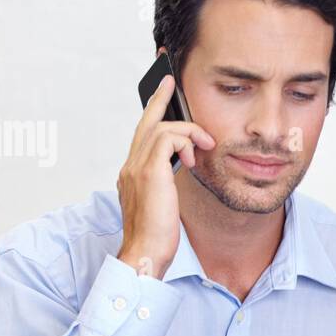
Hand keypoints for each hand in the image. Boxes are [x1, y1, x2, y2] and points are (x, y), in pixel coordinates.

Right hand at [117, 73, 213, 279]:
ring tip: (206, 145)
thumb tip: (182, 167)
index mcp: (132, 173)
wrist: (145, 254)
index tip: (163, 98)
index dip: (152, 115)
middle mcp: (130, 166)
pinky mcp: (149, 172)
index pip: (142, 136)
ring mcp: (136, 168)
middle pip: (145, 122)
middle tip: (170, 81)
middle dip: (159, 99)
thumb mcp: (163, 203)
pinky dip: (185, 140)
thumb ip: (166, 183)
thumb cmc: (156, 236)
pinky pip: (167, 138)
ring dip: (188, 131)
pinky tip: (196, 156)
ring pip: (160, 127)